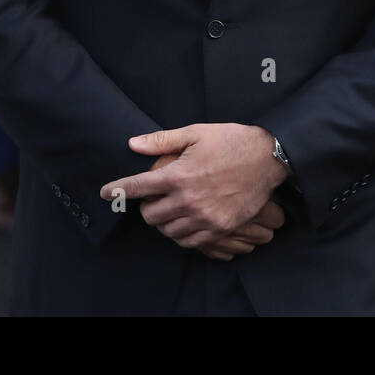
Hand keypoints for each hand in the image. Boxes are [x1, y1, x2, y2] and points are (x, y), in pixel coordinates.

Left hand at [101, 123, 287, 253]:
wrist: (268, 158)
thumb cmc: (231, 141)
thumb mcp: (196, 133)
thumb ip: (162, 141)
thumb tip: (133, 144)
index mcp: (178, 175)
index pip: (137, 188)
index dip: (118, 190)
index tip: (106, 193)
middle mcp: (188, 200)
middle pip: (150, 216)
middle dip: (145, 207)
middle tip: (153, 197)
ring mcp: (204, 218)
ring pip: (168, 231)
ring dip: (163, 221)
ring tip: (170, 209)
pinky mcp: (220, 228)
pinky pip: (190, 241)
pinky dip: (181, 234)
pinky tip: (185, 222)